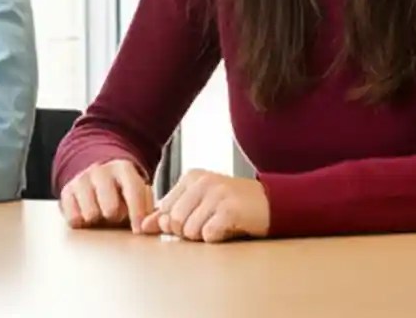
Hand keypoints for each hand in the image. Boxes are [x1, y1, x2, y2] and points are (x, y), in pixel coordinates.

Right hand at [59, 159, 153, 231]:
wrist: (94, 178)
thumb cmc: (121, 193)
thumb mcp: (138, 194)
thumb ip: (148, 207)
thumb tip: (151, 224)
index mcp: (123, 169)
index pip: (134, 192)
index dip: (138, 214)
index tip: (138, 231)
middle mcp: (100, 171)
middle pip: (111, 208)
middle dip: (115, 217)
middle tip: (115, 215)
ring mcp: (81, 180)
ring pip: (91, 214)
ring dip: (97, 220)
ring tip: (100, 214)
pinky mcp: (66, 192)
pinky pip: (73, 219)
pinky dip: (81, 222)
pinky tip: (86, 214)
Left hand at [139, 169, 269, 242]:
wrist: (272, 203)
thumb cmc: (231, 206)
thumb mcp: (199, 204)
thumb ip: (170, 214)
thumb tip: (143, 227)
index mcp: (190, 177)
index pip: (164, 209)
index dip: (175, 224)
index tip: (196, 220)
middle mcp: (202, 181)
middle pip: (174, 221)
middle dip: (187, 232)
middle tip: (208, 225)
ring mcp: (217, 193)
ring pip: (190, 230)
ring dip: (204, 236)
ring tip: (219, 225)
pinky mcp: (231, 209)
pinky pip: (209, 235)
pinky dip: (217, 238)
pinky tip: (228, 228)